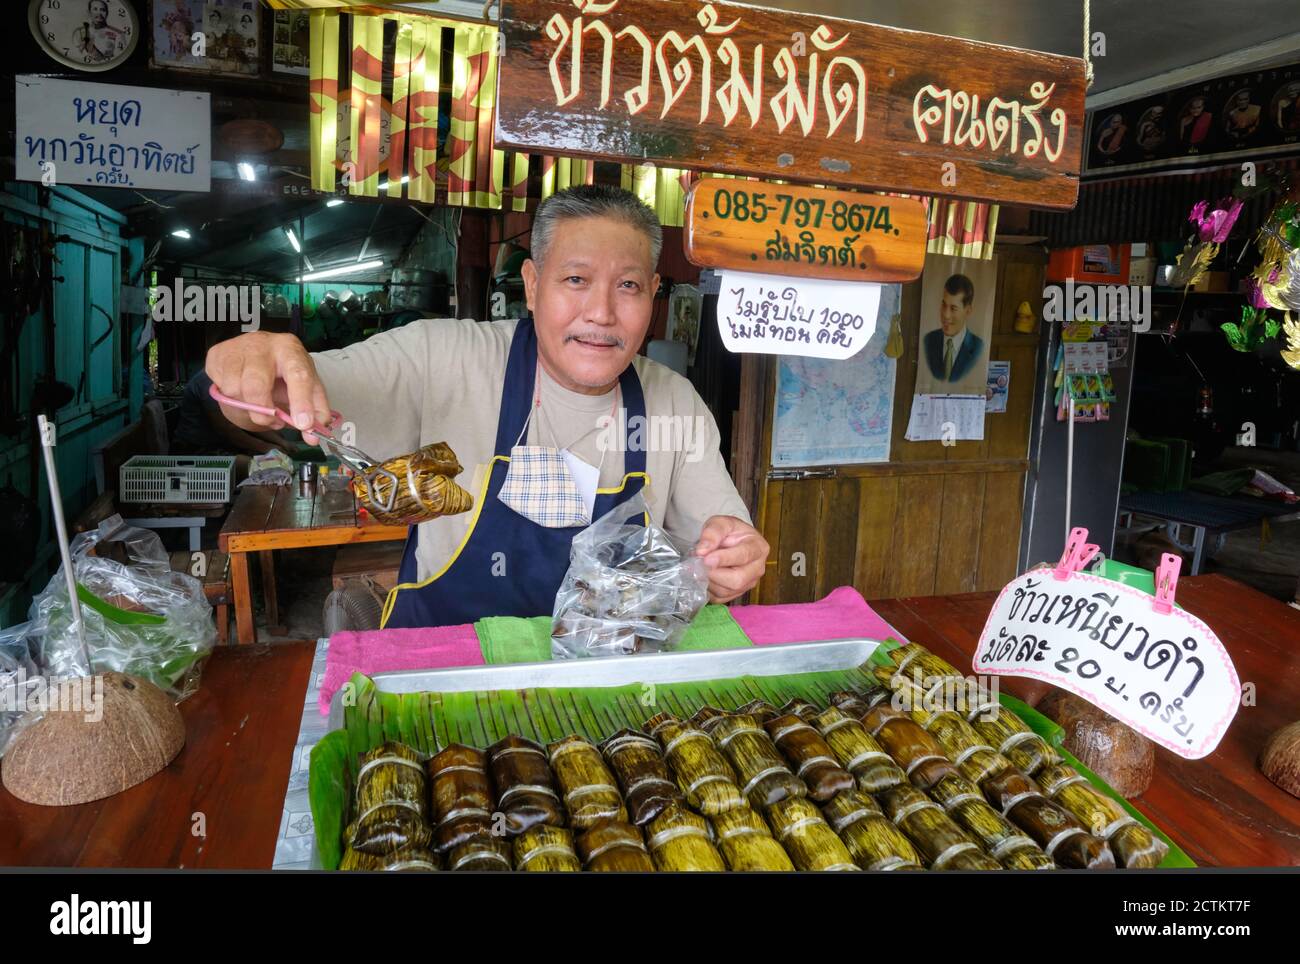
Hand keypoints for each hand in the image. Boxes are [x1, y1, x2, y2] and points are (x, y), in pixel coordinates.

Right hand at [205, 332, 332, 441]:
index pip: (298, 375)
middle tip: (275, 421)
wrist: (259, 353)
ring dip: (247, 406)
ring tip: (259, 402)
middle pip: (256, 386)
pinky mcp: (217, 354)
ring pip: (234, 389)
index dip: (301, 402)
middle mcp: (262, 344)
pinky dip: (232, 396)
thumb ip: (314, 412)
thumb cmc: (285, 373)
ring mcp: (236, 347)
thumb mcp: (307, 386)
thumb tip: (312, 437)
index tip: (303, 424)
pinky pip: (220, 386)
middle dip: (264, 412)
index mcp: (290, 349)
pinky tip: (242, 389)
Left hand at [693, 515, 768, 603]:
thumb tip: (702, 551)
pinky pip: (721, 598)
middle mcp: (758, 568)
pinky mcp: (738, 593)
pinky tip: (704, 576)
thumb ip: (712, 533)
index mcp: (758, 547)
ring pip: (728, 591)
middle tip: (699, 564)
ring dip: (709, 581)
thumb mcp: (721, 523)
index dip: (724, 559)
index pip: (744, 556)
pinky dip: (708, 590)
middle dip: (714, 573)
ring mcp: (749, 583)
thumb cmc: (728, 532)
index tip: (706, 558)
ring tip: (700, 567)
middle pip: (738, 579)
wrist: (730, 541)